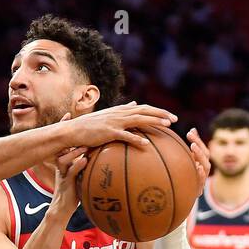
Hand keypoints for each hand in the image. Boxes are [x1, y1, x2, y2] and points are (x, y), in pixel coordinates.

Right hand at [51, 120, 88, 213]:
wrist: (62, 208)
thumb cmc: (74, 190)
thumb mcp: (77, 174)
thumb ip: (82, 162)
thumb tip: (91, 154)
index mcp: (65, 160)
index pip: (64, 143)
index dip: (65, 129)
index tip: (68, 115)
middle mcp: (63, 165)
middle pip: (63, 147)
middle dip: (68, 137)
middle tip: (77, 126)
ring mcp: (64, 173)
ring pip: (66, 159)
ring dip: (75, 151)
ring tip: (84, 145)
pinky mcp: (66, 183)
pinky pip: (72, 173)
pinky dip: (78, 166)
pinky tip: (85, 160)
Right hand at [60, 101, 175, 149]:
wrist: (74, 130)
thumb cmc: (90, 126)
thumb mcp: (108, 115)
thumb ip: (122, 110)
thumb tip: (134, 104)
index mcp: (121, 111)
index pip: (144, 108)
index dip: (158, 110)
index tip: (170, 115)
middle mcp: (120, 113)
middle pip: (145, 111)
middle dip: (161, 113)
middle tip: (175, 119)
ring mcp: (115, 122)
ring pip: (139, 119)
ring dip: (154, 121)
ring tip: (166, 126)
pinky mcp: (109, 132)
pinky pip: (125, 135)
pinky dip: (136, 138)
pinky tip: (145, 144)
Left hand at [185, 128, 210, 200]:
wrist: (181, 204)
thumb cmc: (183, 182)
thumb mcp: (186, 165)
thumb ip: (191, 150)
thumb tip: (193, 129)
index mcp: (201, 164)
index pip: (202, 149)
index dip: (198, 140)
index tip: (190, 131)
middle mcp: (203, 171)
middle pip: (205, 156)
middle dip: (199, 144)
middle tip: (190, 136)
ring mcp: (202, 181)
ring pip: (205, 167)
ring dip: (199, 155)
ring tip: (193, 146)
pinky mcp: (198, 191)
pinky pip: (201, 182)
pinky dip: (200, 174)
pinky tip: (197, 167)